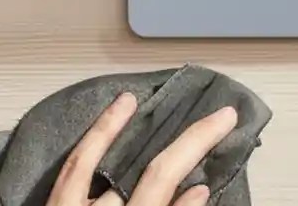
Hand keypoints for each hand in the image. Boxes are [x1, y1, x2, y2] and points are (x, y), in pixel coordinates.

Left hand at [46, 93, 237, 205]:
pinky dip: (91, 141)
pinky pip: (71, 172)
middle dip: (192, 141)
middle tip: (220, 116)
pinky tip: (109, 121)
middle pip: (154, 175)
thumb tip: (198, 195)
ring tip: (136, 102)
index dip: (200, 153)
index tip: (227, 130)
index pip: (167, 185)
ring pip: (99, 164)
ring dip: (121, 128)